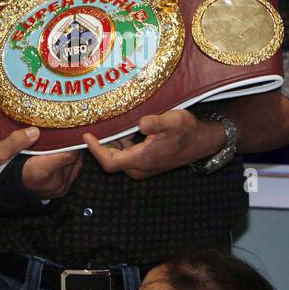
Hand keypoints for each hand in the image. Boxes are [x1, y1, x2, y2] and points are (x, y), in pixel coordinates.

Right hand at [0, 126, 81, 198]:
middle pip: (75, 157)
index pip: (71, 153)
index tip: (64, 130)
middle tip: (58, 135)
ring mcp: (59, 188)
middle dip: (68, 146)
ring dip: (69, 154)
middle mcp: (54, 182)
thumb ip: (15, 141)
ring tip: (57, 146)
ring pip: (76, 164)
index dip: (69, 140)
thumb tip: (35, 131)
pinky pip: (73, 172)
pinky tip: (57, 157)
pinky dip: (68, 164)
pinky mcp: (61, 192)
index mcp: (41, 171)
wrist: (1, 194)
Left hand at [84, 109, 218, 180]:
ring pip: (118, 155)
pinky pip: (126, 154)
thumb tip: (141, 123)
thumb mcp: (173, 121)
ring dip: (112, 142)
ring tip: (106, 123)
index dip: (95, 149)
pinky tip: (122, 128)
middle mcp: (139, 168)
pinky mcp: (145, 163)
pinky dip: (121, 142)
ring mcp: (142, 167)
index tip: (86, 135)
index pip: (109, 161)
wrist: (201, 142)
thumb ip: (155, 123)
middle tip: (94, 124)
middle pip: (110, 159)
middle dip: (101, 143)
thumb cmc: (187, 131)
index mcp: (141, 160)